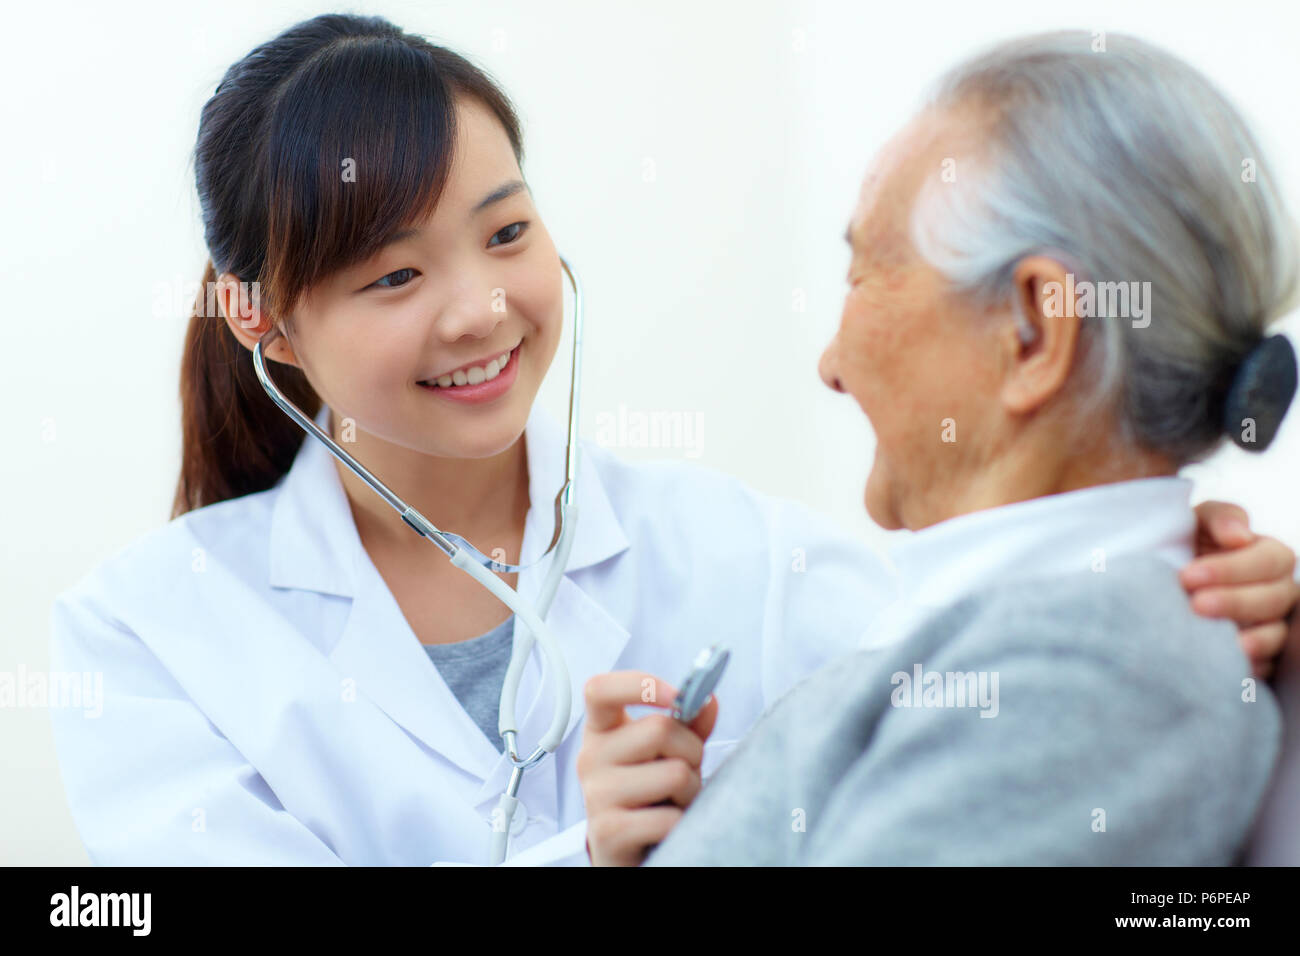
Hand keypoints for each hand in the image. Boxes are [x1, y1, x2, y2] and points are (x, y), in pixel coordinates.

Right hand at [577, 671, 718, 865]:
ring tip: (674, 802)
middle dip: (690, 752)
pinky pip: (669, 817)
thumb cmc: (651, 794)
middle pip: (659, 729)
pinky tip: (667, 827)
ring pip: (674, 773)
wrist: (629, 850)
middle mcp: (590, 758)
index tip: (677, 696)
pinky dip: (682, 823)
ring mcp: (596, 795)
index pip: (601, 690)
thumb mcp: (667, 753)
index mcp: (601, 731)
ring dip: (690, 791)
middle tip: (684, 772)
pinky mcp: (608, 832)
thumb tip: (707, 700)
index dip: (641, 685)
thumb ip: (688, 724)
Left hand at [1182, 500, 1299, 679]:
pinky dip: (1252, 667)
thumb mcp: (1196, 522)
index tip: (1188, 576)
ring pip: (1276, 634)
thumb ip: (1220, 518)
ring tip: (1229, 645)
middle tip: (1196, 605)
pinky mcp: (1259, 655)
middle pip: (1274, 598)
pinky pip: (1267, 665)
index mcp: (1268, 555)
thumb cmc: (1183, 543)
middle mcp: (1278, 590)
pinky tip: (1234, 667)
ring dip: (1254, 639)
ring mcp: (1271, 625)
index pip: (1271, 559)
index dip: (1233, 568)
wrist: (1156, 583)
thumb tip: (1239, 536)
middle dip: (1235, 602)